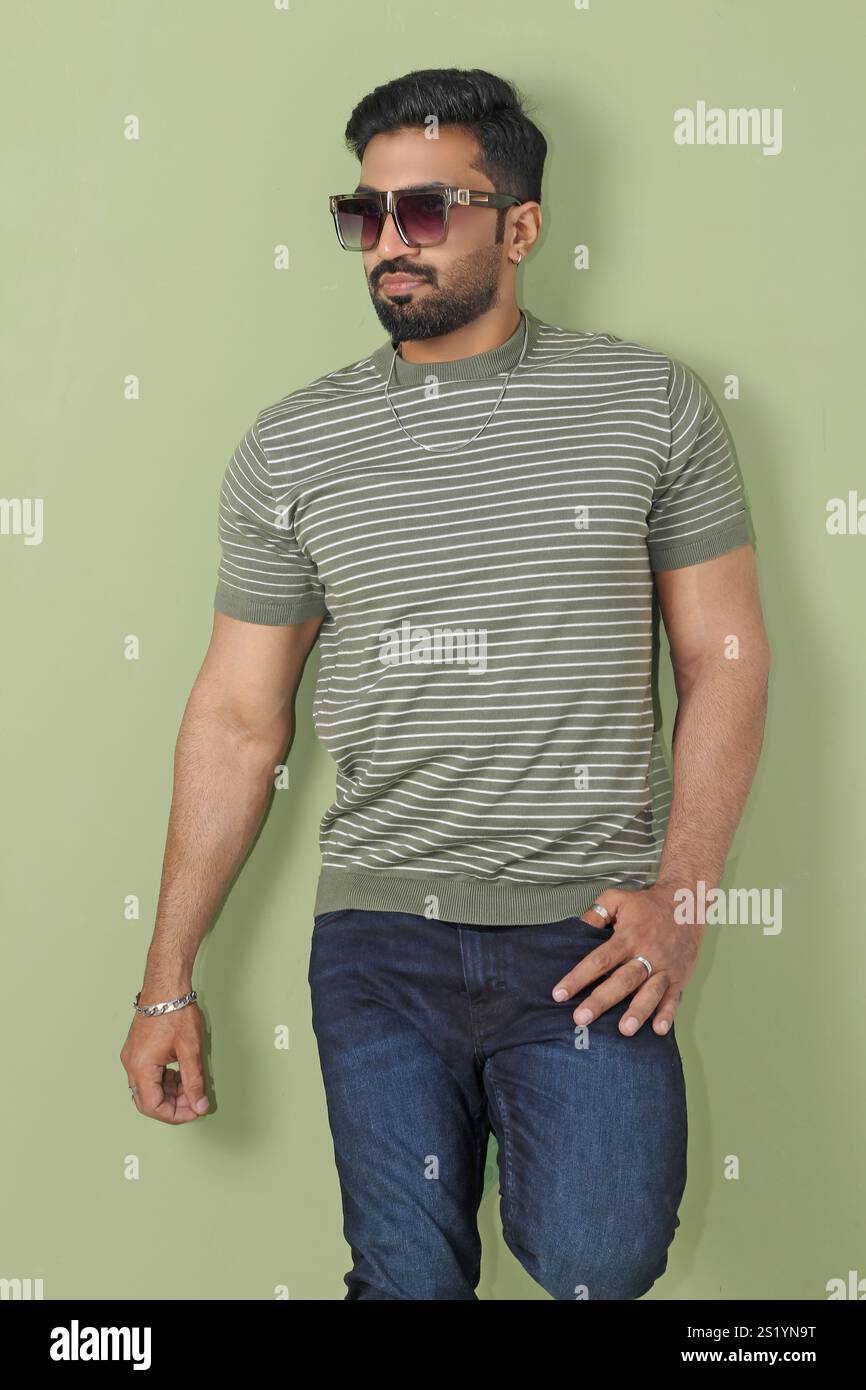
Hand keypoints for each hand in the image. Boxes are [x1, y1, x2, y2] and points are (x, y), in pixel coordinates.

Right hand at [120, 1001, 209, 1122]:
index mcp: (140, 1067)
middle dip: (172, 1105)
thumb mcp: (190, 1050)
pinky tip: (181, 1076)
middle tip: (195, 1103)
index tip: (194, 1111)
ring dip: (170, 1093)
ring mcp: (132, 1057)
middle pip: (148, 1100)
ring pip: (148, 1088)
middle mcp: (131, 1064)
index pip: (153, 1106)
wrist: (166, 985)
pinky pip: (148, 1075)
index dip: (175, 1114)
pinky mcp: (137, 1050)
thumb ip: (194, 1082)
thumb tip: (199, 1106)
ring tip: (192, 1088)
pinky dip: (165, 1081)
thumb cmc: (177, 1013)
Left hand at [551, 883, 703, 1035]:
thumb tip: (577, 929)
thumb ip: (596, 913)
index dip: (578, 977)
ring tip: (624, 1030)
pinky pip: (674, 998)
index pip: (599, 960)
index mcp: (628, 937)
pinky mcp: (679, 977)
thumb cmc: (647, 904)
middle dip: (601, 1001)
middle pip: (622, 980)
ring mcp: (664, 968)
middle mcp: (646, 954)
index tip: (559, 994)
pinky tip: (659, 1030)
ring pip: (650, 992)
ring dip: (637, 1012)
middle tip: (581, 1018)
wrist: (687, 903)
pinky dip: (668, 1014)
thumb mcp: (617, 899)